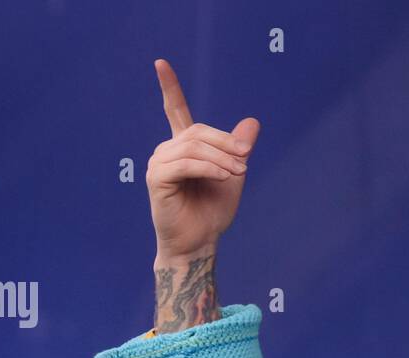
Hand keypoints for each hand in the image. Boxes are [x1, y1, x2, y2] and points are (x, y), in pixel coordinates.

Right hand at [146, 59, 260, 262]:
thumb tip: (252, 121)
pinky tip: (223, 177)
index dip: (169, 87)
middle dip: (225, 142)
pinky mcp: (156, 179)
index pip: (174, 110)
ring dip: (221, 157)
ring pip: (193, 146)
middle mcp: (166, 151)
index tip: (161, 63)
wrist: (199, 243)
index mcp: (182, 147)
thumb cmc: (212, 213)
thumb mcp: (233, 175)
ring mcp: (158, 164)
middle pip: (197, 131)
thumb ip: (238, 149)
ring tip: (238, 173)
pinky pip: (186, 163)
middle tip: (247, 158)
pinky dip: (209, 168)